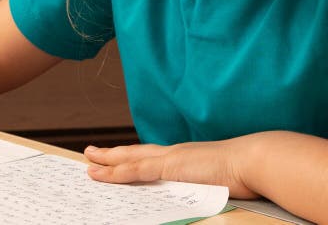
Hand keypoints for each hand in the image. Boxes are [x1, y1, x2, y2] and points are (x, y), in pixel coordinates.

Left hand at [83, 137, 258, 198]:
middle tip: (91, 153)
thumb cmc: (243, 172)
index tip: (116, 156)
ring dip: (107, 161)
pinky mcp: (170, 166)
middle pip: (134, 152)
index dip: (131, 156)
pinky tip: (101, 173)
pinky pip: (136, 170)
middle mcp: (173, 153)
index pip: (150, 156)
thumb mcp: (215, 177)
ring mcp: (170, 158)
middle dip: (111, 154)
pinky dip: (117, 172)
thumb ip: (199, 181)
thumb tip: (194, 190)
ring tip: (88, 160)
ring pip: (129, 159)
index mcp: (183, 156)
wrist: (255, 161)